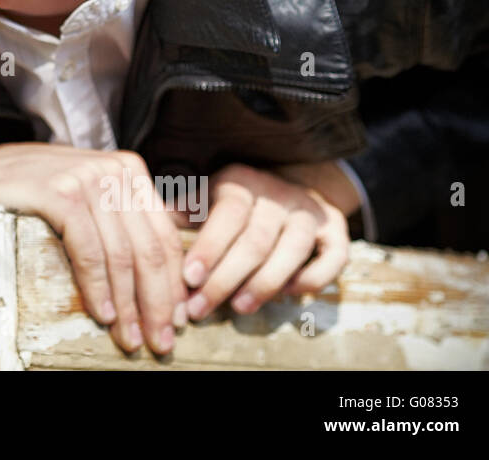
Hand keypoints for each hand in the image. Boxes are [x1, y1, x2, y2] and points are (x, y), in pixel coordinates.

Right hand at [0, 143, 186, 354]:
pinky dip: (98, 287)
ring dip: (129, 304)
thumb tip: (167, 264)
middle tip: (160, 342)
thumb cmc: (28, 193)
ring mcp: (84, 179)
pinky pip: (89, 250)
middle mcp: (112, 170)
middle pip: (149, 248)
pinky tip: (101, 314)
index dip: (174, 284)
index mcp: (127, 170)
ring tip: (130, 337)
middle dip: (158, 302)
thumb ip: (121, 216)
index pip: (163, 236)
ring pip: (122, 254)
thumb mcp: (84, 196)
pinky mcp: (58, 193)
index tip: (178, 321)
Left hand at [182, 162, 352, 320]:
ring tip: (239, 307)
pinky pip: (334, 258)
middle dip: (227, 278)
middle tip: (202, 307)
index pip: (228, 213)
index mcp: (243, 182)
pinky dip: (313, 278)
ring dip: (265, 283)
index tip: (189, 278)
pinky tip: (289, 294)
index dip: (209, 247)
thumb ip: (185, 211)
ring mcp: (311, 213)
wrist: (294, 182)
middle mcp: (279, 195)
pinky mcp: (337, 232)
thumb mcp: (210, 195)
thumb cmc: (238, 200)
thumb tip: (150, 226)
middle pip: (256, 239)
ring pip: (293, 249)